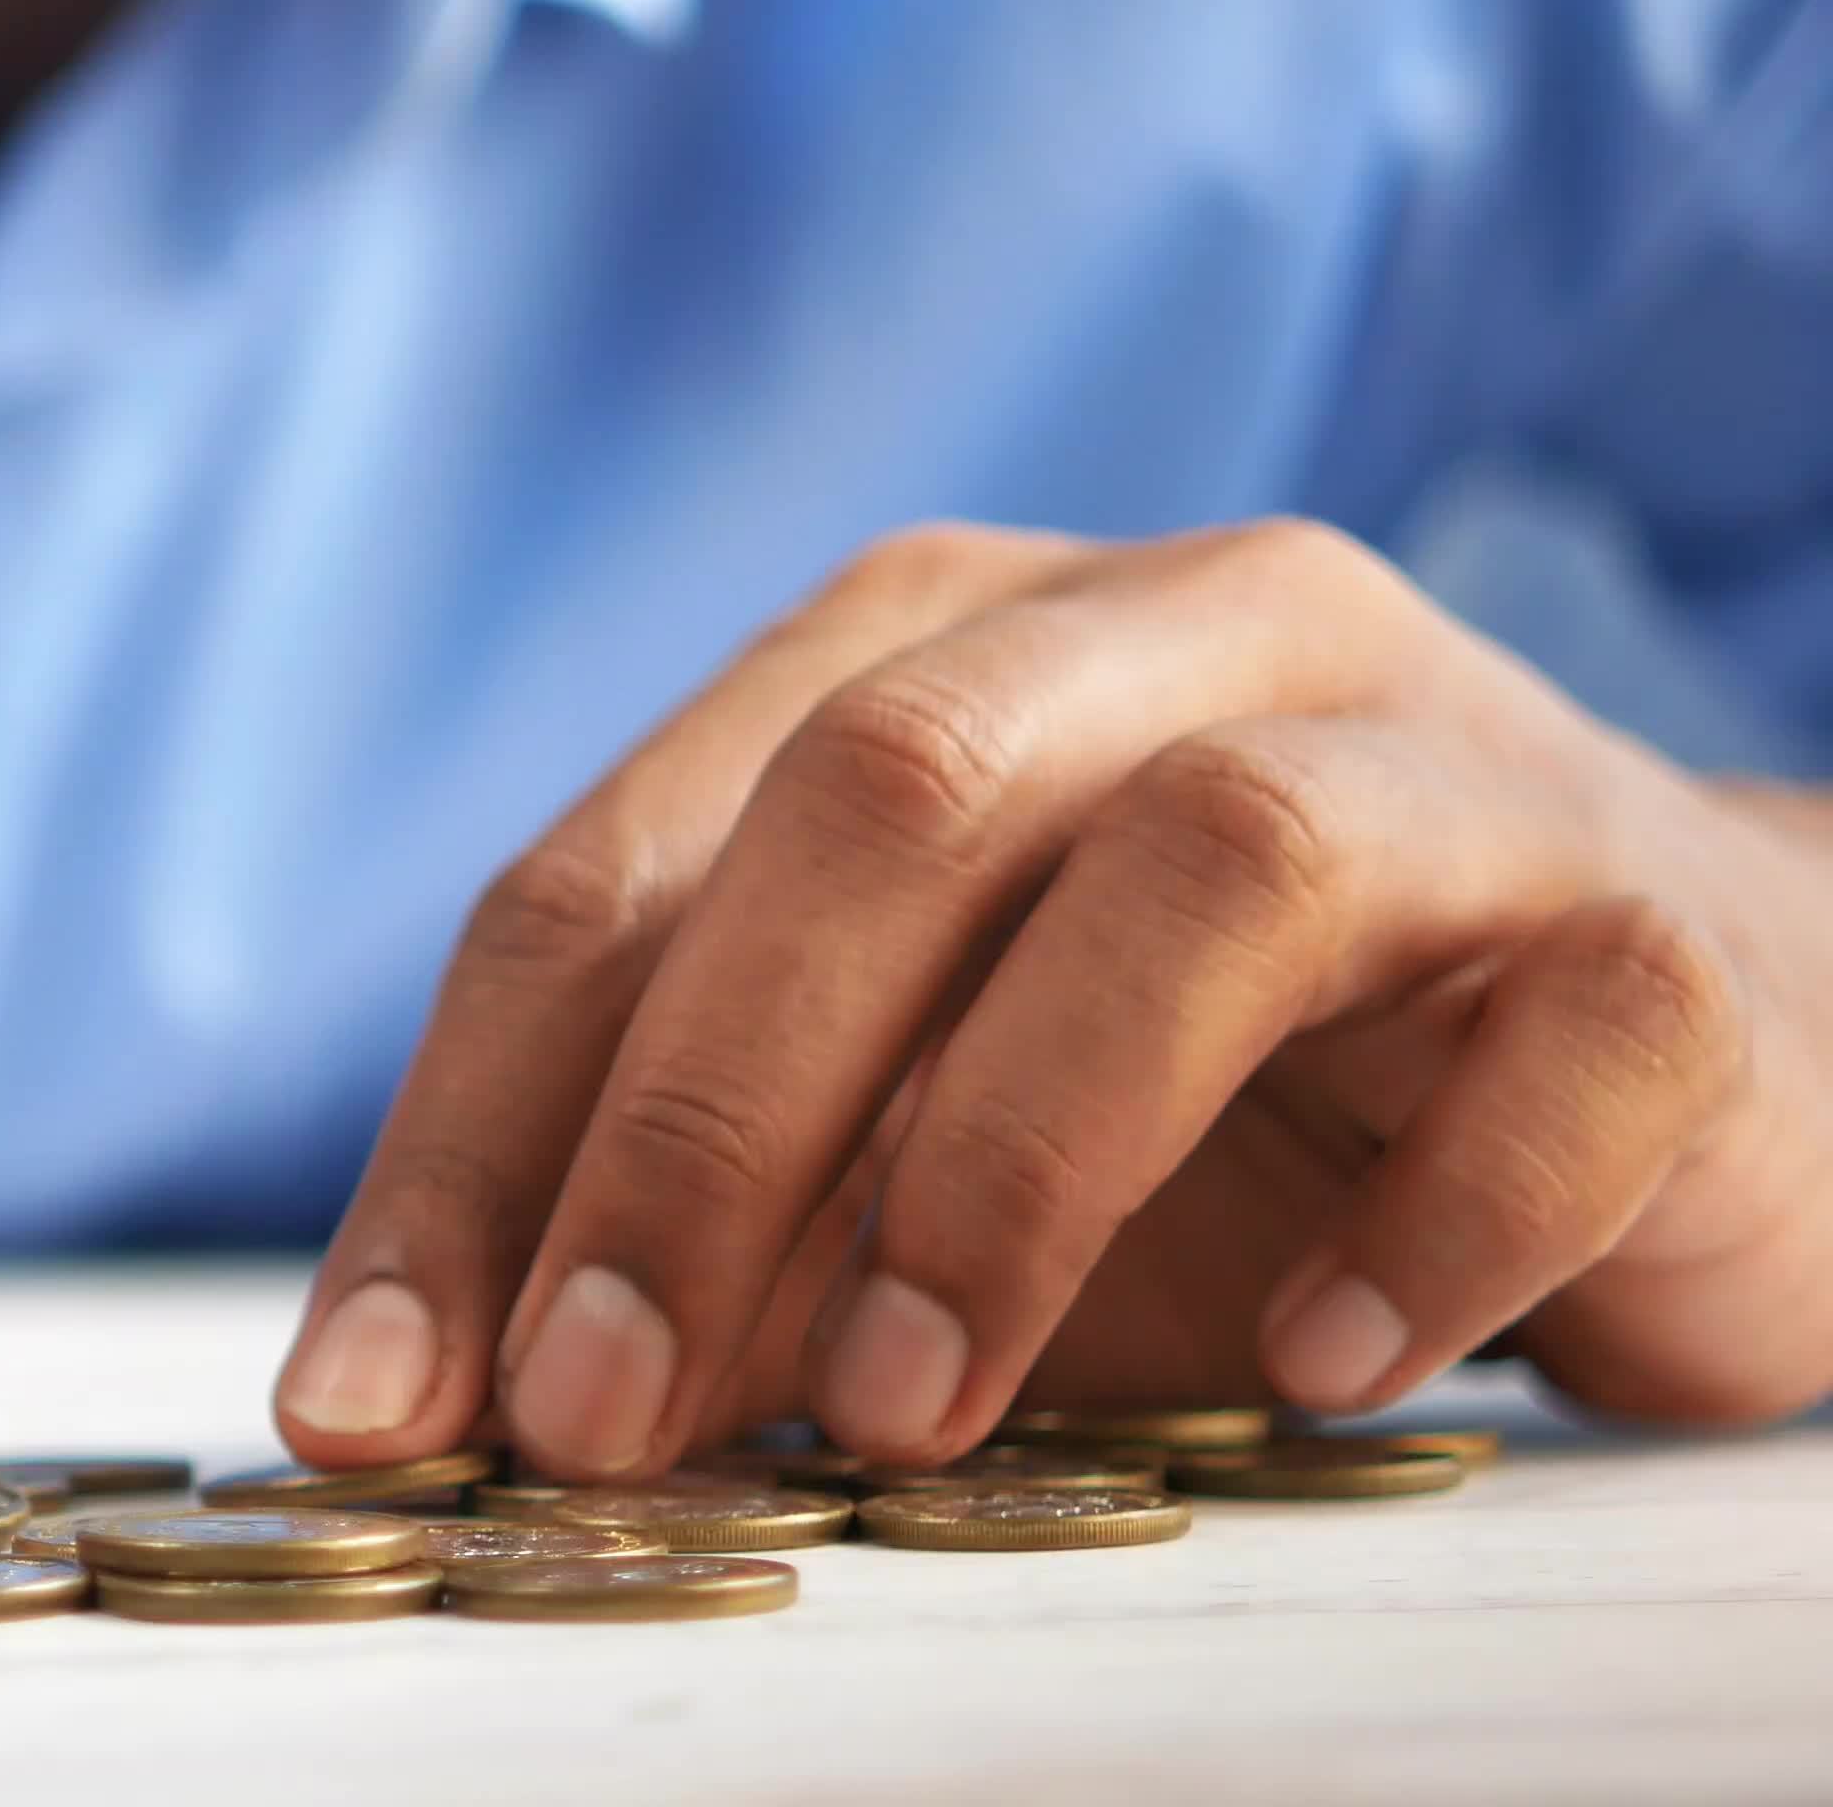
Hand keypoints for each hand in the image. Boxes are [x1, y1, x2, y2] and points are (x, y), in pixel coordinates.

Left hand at [275, 521, 1832, 1477]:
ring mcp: (1441, 751)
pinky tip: (1318, 1374)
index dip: (477, 1137)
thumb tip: (470, 1393)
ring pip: (1211, 860)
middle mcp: (1166, 633)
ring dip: (1017, 1154)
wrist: (1671, 1053)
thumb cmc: (1233, 1098)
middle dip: (700, 1130)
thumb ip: (730, 1206)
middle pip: (882, 806)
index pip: (616, 875)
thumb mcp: (919, 1131)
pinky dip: (1426, 1220)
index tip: (376, 1395)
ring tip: (904, 1411)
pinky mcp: (1658, 927)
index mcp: (923, 657)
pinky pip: (1560, 1039)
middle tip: (599, 1414)